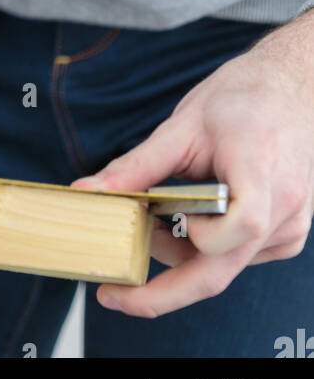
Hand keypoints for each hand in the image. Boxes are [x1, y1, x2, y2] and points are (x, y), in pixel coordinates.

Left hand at [71, 12, 313, 316]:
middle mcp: (282, 207)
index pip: (239, 226)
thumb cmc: (240, 99)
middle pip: (219, 270)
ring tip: (153, 217)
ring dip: (180, 253)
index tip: (139, 242)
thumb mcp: (182, 124)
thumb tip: (87, 191)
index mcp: (260, 170)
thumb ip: (137, 165)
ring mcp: (290, 227)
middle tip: (111, 289)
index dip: (188, 241)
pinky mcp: (288, 236)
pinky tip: (188, 218)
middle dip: (160, 289)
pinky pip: (236, 259)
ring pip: (223, 267)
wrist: (290, 89)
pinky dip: (203, 248)